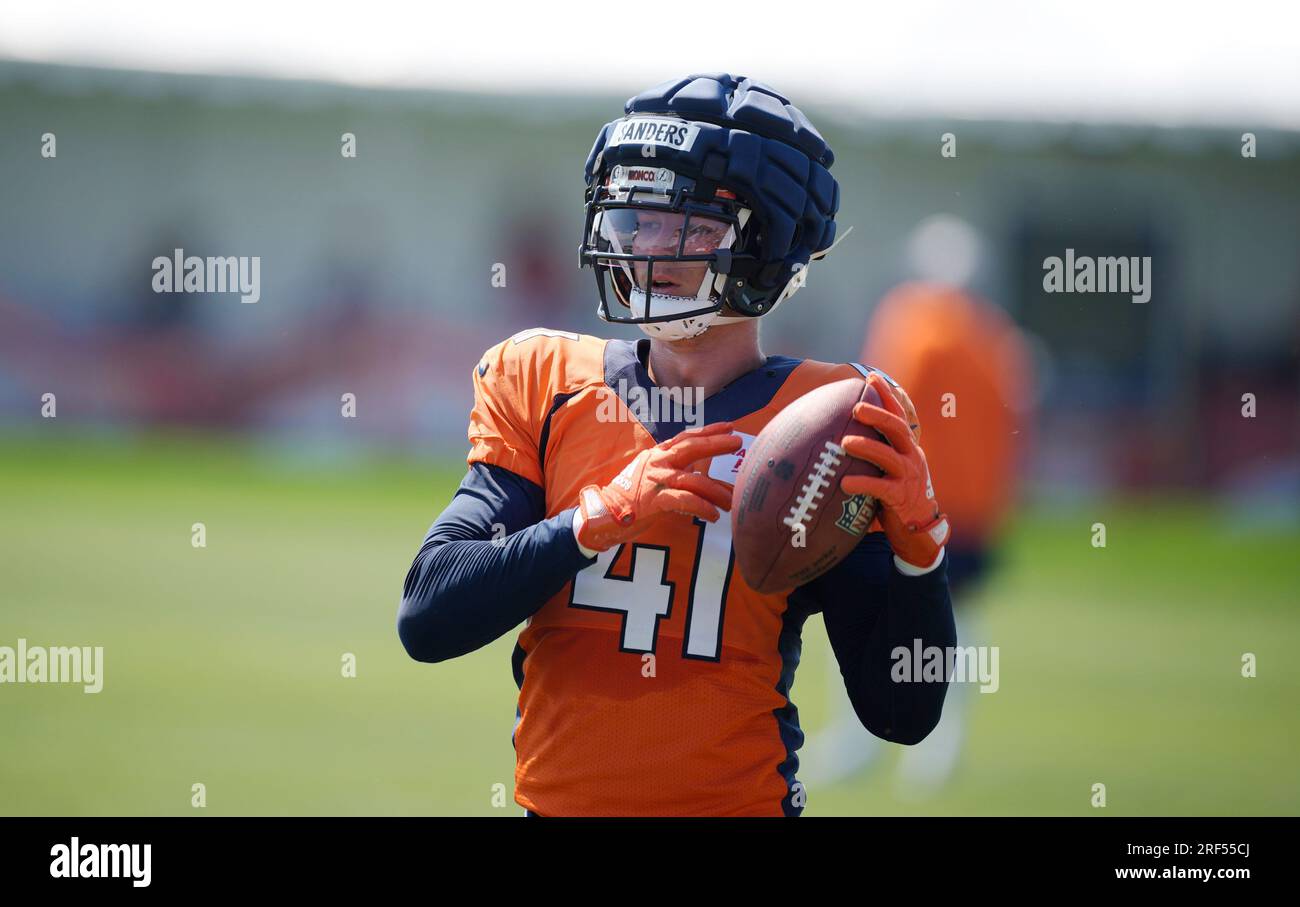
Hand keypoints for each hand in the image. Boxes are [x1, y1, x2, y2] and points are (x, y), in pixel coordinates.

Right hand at [574, 422, 741, 552]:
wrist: (605, 513)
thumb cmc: (632, 496)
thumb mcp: (654, 476)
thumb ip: (678, 473)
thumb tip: (709, 479)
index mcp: (658, 454)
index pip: (686, 437)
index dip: (708, 431)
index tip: (730, 426)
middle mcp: (658, 462)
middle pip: (691, 448)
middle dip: (715, 444)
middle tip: (736, 442)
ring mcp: (656, 480)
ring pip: (693, 480)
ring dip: (716, 490)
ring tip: (733, 500)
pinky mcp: (655, 500)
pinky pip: (685, 501)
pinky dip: (702, 507)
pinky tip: (713, 514)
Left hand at [839, 374, 949, 569]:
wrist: (919, 531)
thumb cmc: (897, 497)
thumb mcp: (890, 470)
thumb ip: (875, 454)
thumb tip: (842, 436)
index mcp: (908, 448)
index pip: (898, 416)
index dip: (886, 396)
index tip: (871, 377)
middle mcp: (911, 458)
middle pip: (897, 429)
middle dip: (877, 415)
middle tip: (856, 407)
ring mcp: (908, 477)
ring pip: (889, 456)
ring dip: (866, 447)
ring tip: (845, 442)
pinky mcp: (900, 498)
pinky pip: (880, 487)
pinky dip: (862, 483)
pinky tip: (845, 483)